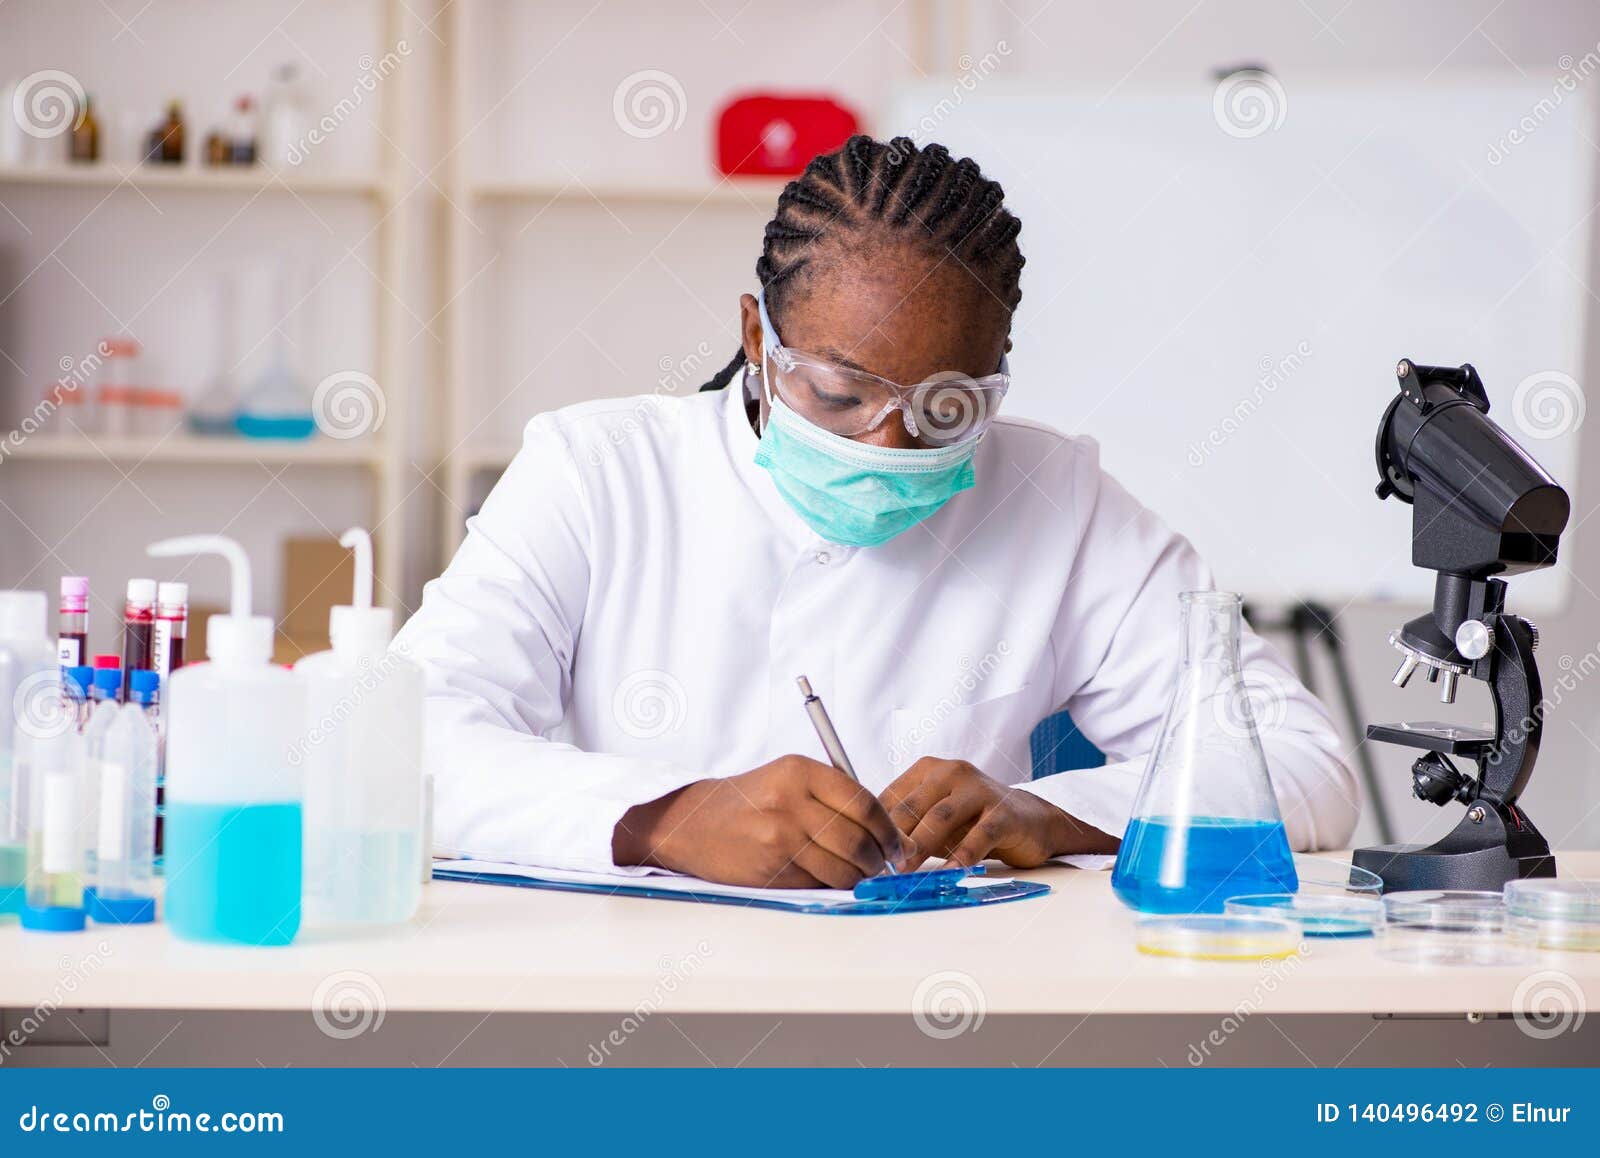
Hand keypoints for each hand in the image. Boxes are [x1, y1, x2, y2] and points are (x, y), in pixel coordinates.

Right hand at [614, 755, 908, 888]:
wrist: (694, 824)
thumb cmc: (751, 801)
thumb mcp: (788, 779)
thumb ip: (834, 795)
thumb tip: (887, 829)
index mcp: (798, 771)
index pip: (864, 802)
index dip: (889, 829)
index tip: (898, 844)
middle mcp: (789, 801)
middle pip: (858, 839)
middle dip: (879, 859)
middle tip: (883, 864)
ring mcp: (779, 836)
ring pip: (842, 868)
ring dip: (858, 877)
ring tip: (857, 874)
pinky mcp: (770, 867)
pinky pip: (818, 883)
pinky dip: (831, 885)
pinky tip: (826, 877)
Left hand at [880, 757, 1117, 869]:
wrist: (1029, 819)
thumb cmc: (971, 820)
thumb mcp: (933, 818)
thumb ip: (904, 828)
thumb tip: (866, 851)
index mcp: (927, 770)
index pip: (891, 797)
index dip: (875, 827)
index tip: (862, 854)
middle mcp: (952, 772)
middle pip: (912, 806)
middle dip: (893, 838)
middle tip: (879, 866)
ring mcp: (979, 790)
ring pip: (941, 818)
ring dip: (920, 847)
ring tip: (906, 871)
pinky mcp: (1004, 812)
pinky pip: (979, 835)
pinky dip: (962, 856)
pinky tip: (951, 873)